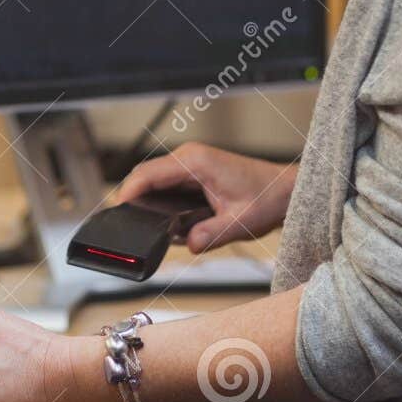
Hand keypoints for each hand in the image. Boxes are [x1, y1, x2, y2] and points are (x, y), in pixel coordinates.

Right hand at [119, 142, 296, 251]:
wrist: (286, 190)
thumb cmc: (267, 197)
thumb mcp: (238, 223)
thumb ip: (209, 235)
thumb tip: (186, 243)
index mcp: (194, 162)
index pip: (147, 174)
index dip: (128, 193)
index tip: (116, 213)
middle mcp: (188, 158)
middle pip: (144, 176)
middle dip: (133, 200)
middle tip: (125, 228)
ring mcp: (190, 165)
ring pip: (153, 182)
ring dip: (147, 203)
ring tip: (146, 229)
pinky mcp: (194, 175)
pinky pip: (166, 187)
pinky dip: (160, 203)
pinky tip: (166, 223)